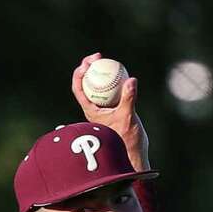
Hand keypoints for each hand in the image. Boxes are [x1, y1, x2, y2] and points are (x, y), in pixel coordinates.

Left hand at [71, 53, 149, 171]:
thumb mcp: (128, 118)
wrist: (133, 154)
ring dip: (100, 72)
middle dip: (90, 67)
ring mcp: (103, 109)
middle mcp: (94, 109)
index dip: (80, 73)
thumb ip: (129, 99)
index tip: (88, 63)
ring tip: (107, 60)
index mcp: (91, 111)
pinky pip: (109, 91)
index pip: (79, 89)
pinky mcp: (112, 109)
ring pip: (97, 87)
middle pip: (86, 84)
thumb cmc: (127, 140)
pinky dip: (112, 80)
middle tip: (98, 56)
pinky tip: (120, 73)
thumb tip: (131, 80)